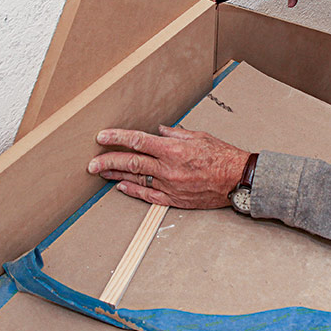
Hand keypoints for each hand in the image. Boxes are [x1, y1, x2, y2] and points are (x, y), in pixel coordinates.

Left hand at [87, 125, 250, 208]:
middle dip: (107, 161)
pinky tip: (121, 186)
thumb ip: (176, 134)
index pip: (137, 141)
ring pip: (136, 179)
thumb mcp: (200, 137)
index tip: (102, 136)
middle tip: (91, 163)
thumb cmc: (223, 157)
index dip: (117, 138)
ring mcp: (170, 185)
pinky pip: (148, 195)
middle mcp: (168, 168)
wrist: (238, 179)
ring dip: (116, 175)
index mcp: (173, 149)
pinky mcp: (174, 199)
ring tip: (100, 172)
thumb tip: (160, 131)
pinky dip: (133, 190)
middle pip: (130, 162)